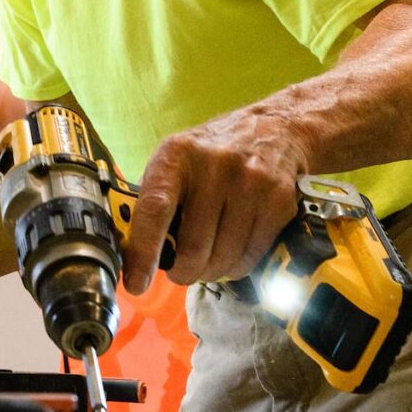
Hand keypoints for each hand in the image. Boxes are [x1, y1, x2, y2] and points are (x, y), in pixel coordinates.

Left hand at [127, 108, 307, 289]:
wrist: (274, 129)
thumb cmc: (212, 155)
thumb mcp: (176, 162)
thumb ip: (154, 201)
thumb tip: (133, 255)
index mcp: (176, 155)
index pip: (155, 209)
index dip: (144, 252)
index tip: (136, 283)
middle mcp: (214, 165)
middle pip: (194, 247)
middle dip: (183, 272)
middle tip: (181, 270)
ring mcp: (251, 182)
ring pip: (224, 258)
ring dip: (211, 271)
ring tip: (207, 260)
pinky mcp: (278, 200)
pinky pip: (251, 256)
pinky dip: (237, 267)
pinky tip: (231, 252)